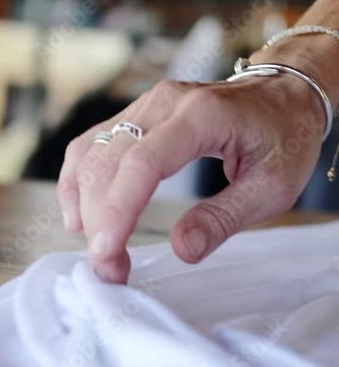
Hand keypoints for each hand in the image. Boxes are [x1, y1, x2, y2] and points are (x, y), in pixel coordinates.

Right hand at [57, 75, 324, 282]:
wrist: (287, 96)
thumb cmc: (285, 139)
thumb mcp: (272, 188)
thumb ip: (224, 218)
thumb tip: (181, 249)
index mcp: (202, 115)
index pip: (143, 162)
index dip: (117, 210)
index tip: (107, 254)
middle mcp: (165, 103)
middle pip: (109, 161)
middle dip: (99, 221)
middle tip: (109, 270)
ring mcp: (146, 105)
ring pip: (92, 152)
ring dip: (84, 205)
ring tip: (100, 250)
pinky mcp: (136, 115)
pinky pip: (92, 144)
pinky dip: (79, 181)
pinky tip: (80, 216)